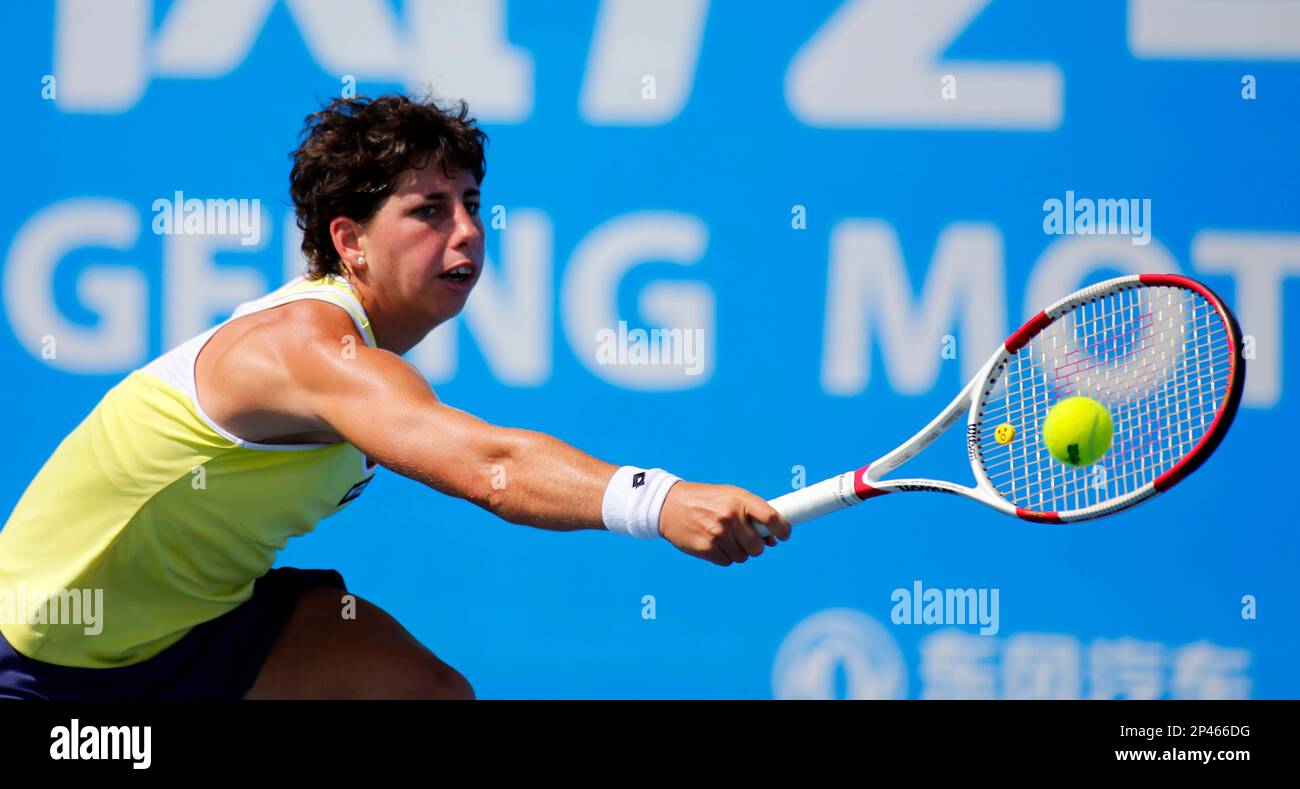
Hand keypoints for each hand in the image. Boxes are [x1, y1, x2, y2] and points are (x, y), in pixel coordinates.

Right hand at [657, 482, 791, 565]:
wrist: (670, 504)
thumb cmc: (707, 500)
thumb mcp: (731, 497)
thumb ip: (753, 514)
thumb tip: (773, 540)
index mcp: (740, 500)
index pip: (772, 518)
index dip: (783, 530)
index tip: (784, 535)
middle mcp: (731, 516)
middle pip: (758, 547)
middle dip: (754, 546)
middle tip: (743, 538)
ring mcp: (718, 533)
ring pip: (743, 557)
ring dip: (737, 551)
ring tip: (723, 537)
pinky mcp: (706, 548)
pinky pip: (727, 562)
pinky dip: (723, 556)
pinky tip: (712, 543)